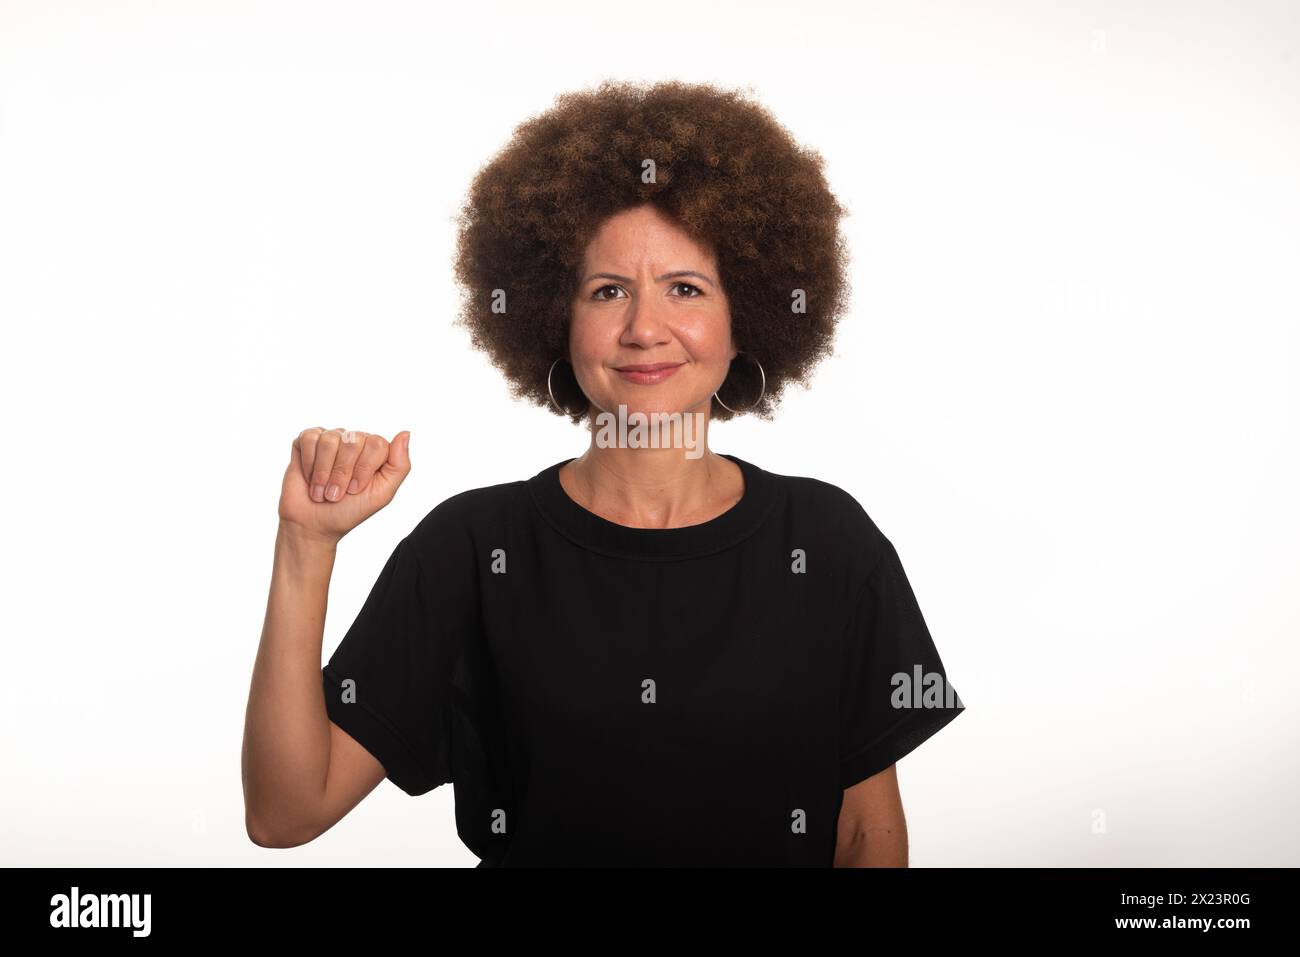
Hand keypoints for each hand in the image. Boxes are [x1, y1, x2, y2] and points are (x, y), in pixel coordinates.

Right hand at [277, 427, 410, 544]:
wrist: (314, 525)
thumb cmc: (349, 510)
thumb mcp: (382, 493)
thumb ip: (399, 465)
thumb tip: (405, 433)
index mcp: (375, 451)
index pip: (377, 444)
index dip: (364, 469)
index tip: (355, 490)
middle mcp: (354, 440)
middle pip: (353, 440)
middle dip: (342, 473)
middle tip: (336, 493)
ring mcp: (331, 439)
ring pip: (330, 439)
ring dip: (324, 472)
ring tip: (322, 489)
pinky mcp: (307, 441)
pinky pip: (310, 438)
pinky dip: (309, 464)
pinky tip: (310, 477)